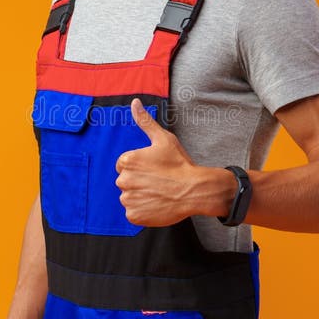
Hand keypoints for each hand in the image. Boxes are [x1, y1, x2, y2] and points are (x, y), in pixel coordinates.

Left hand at [114, 97, 197, 225]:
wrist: (194, 190)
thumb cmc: (179, 163)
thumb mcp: (163, 139)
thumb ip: (145, 121)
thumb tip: (134, 102)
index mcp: (127, 161)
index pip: (124, 166)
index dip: (140, 167)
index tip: (154, 169)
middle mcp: (123, 180)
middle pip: (125, 181)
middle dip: (139, 182)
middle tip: (158, 181)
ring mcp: (128, 199)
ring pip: (129, 197)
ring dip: (140, 196)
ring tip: (158, 193)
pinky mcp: (134, 215)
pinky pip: (133, 213)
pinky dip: (143, 211)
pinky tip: (157, 204)